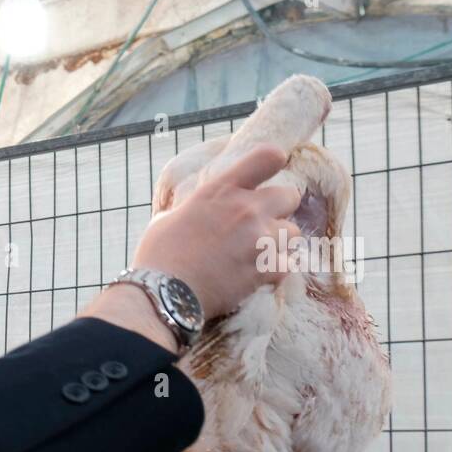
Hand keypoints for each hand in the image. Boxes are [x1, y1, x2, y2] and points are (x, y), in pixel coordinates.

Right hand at [131, 144, 301, 319]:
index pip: (267, 157)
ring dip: (280, 243)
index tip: (269, 176)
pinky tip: (258, 277)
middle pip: (290, 196)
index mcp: (221, 190)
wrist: (162, 294)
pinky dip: (275, 272)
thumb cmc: (157, 257)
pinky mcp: (264, 269)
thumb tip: (191, 216)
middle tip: (263, 225)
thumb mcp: (168, 219)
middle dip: (280, 210)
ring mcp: (258, 239)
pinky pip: (287, 266)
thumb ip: (193, 211)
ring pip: (293, 233)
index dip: (273, 163)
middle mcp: (246, 209)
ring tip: (260, 255)